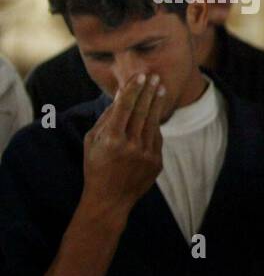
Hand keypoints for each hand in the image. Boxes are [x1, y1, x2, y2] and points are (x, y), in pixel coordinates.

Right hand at [81, 73, 164, 219]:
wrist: (110, 198)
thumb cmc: (95, 166)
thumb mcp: (91, 142)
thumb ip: (106, 119)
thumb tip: (120, 97)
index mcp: (111, 139)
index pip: (125, 108)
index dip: (133, 90)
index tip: (140, 76)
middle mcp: (130, 145)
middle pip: (142, 112)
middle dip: (149, 92)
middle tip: (155, 76)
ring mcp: (146, 154)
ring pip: (153, 122)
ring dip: (157, 103)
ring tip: (160, 88)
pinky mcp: (156, 162)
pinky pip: (157, 137)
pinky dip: (155, 123)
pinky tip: (156, 112)